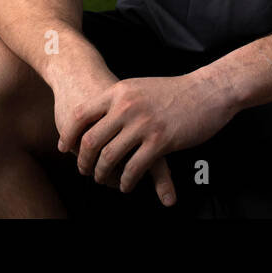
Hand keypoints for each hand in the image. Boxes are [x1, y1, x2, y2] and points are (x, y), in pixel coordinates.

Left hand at [48, 63, 174, 204]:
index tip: (64, 148)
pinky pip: (134, 168)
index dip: (69, 134)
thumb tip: (100, 115)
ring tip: (104, 180)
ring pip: (109, 156)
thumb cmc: (174, 91)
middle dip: (84, 161)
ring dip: (103, 174)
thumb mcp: (138, 87)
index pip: (81, 115)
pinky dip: (126, 181)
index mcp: (118, 92)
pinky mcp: (160, 141)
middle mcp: (126, 106)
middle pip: (91, 140)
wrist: (207, 90)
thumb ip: (119, 99)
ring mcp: (142, 124)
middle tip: (84, 171)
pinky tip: (127, 185)